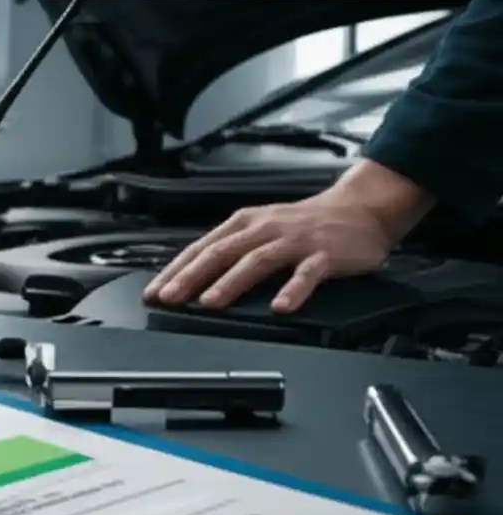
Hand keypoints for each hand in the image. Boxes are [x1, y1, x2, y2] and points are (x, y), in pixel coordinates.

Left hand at [142, 160, 434, 312]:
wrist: (361, 207)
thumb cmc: (305, 225)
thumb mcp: (261, 230)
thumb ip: (232, 252)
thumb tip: (193, 279)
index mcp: (244, 224)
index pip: (201, 248)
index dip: (174, 271)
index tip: (153, 293)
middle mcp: (265, 229)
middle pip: (221, 253)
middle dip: (191, 277)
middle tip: (169, 298)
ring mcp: (294, 240)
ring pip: (257, 260)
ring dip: (231, 282)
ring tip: (210, 303)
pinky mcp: (324, 253)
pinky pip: (306, 273)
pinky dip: (292, 290)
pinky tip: (280, 307)